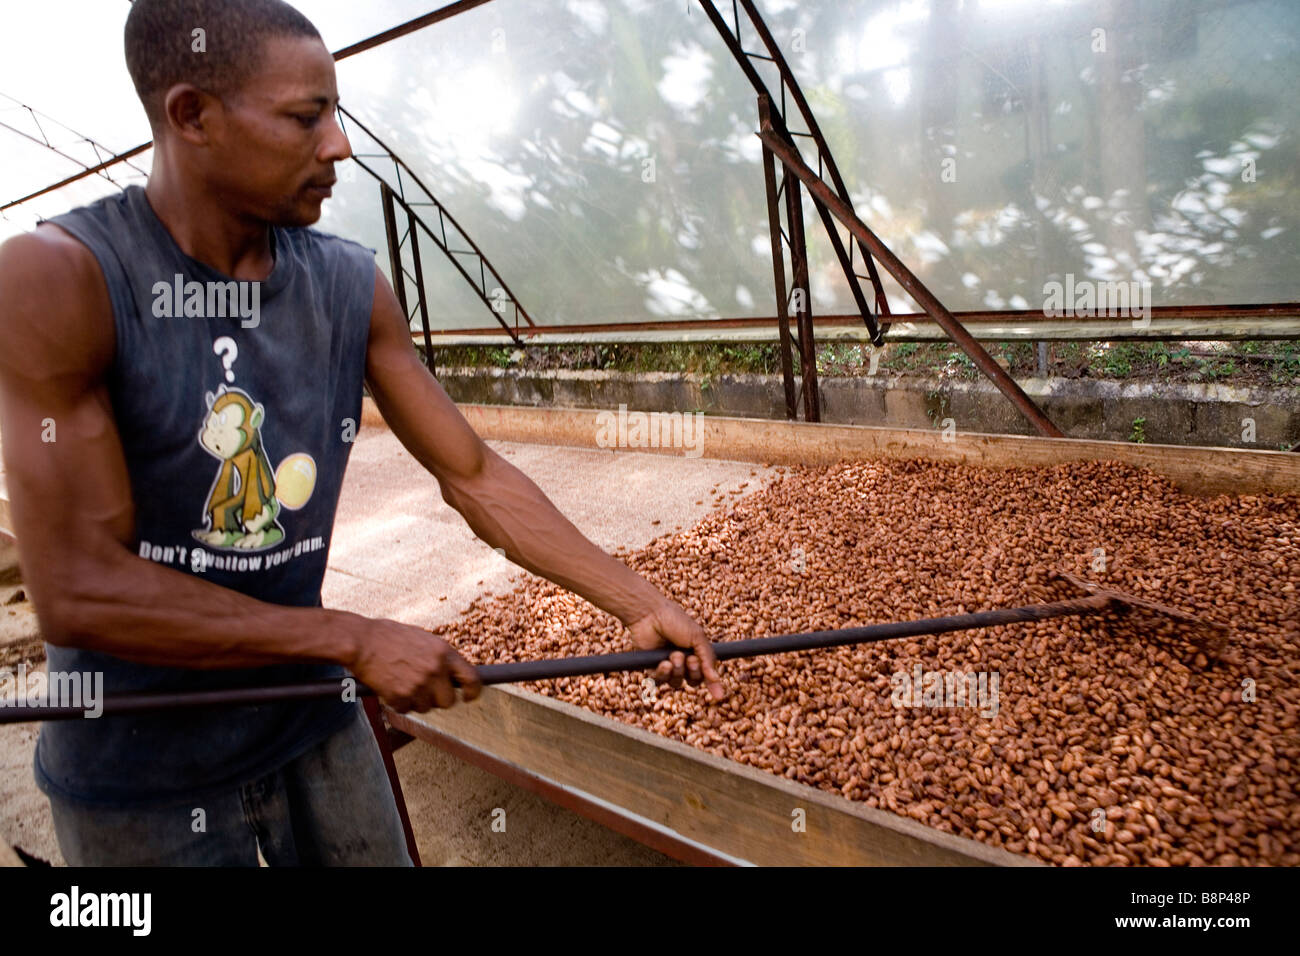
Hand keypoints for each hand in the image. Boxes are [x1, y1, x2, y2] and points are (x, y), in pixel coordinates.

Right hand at [349, 619, 481, 712]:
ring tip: (402, 683)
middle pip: (448, 701)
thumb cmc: (389, 636)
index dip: (473, 691)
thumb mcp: (423, 639)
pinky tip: (390, 687)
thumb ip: (439, 657)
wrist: (361, 642)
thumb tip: (451, 674)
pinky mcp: (400, 697)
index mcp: (444, 652)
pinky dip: (398, 703)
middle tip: (425, 691)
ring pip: (426, 708)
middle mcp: (435, 670)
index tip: (469, 696)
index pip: (471, 678)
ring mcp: (418, 685)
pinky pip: (406, 709)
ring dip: (416, 701)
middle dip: (438, 699)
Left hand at [626, 600, 725, 700]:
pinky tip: (664, 663)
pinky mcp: (651, 667)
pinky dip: (664, 673)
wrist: (650, 615)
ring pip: (676, 682)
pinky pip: (660, 680)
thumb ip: (709, 660)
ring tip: (674, 656)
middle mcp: (682, 660)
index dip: (708, 677)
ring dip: (678, 671)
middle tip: (690, 660)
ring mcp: (667, 664)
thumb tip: (718, 682)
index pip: (705, 673)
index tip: (709, 676)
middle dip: (693, 671)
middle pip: (692, 680)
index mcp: (695, 652)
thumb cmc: (675, 621)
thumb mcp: (698, 638)